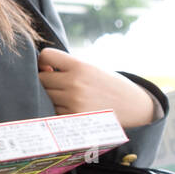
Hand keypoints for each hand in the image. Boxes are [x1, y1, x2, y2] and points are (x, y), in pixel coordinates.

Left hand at [36, 47, 155, 128]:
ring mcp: (73, 102)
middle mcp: (75, 82)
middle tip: (61, 85)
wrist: (134, 105)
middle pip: (41, 79)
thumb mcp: (91, 68)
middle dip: (47, 81)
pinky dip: (59, 111)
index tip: (50, 67)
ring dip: (52, 97)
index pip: (46, 55)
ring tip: (71, 97)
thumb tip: (41, 70)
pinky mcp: (74, 118)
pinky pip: (53, 112)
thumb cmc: (107, 84)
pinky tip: (73, 108)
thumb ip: (66, 68)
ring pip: (46, 97)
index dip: (43, 61)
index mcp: (80, 66)